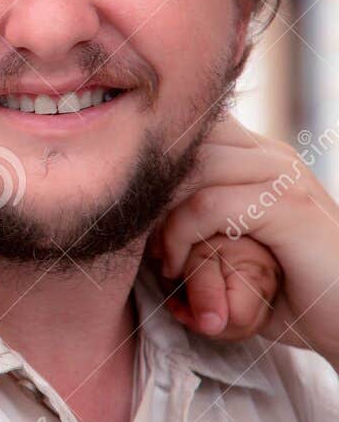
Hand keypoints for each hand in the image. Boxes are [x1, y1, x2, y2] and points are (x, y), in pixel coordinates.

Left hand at [155, 117, 338, 364]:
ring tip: (160, 258)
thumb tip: (130, 211)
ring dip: (161, 214)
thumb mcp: (233, 246)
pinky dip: (180, 236)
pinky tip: (176, 268)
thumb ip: (195, 218)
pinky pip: (209, 204)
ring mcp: (283, 176)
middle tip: (137, 237)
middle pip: (184, 140)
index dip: (149, 164)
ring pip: (193, 166)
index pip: (187, 129)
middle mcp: (270, 156)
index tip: (131, 215)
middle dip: (149, 188)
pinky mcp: (289, 207)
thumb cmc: (292, 292)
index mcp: (256, 156)